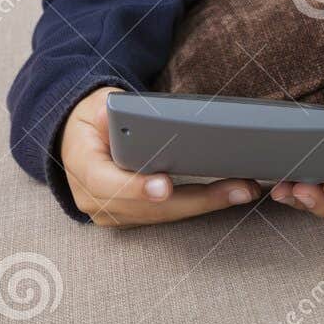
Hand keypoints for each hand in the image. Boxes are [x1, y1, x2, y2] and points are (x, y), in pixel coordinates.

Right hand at [59, 86, 262, 227]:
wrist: (79, 142)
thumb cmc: (92, 121)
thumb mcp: (95, 107)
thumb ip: (105, 111)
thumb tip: (108, 114)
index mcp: (83, 169)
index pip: (108, 184)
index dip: (137, 188)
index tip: (165, 187)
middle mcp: (95, 199)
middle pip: (150, 207)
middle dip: (196, 200)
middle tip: (237, 189)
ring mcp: (113, 213)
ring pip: (163, 216)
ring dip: (206, 205)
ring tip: (243, 190)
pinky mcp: (132, 217)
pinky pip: (167, 215)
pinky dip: (198, 206)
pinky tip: (228, 196)